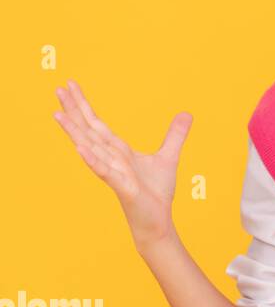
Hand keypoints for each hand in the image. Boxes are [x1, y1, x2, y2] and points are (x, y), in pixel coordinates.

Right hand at [51, 79, 193, 249]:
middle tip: (57, 88)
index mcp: (119, 150)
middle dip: (74, 109)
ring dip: (74, 131)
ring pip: (90, 147)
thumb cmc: (155, 193)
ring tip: (58, 114)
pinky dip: (92, 159)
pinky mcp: (121, 186)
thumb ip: (175, 135)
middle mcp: (111, 158)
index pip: (97, 123)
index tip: (70, 85)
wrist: (157, 221)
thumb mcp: (169, 157)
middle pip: (89, 129)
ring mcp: (113, 172)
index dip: (84, 105)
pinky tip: (79, 147)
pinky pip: (104, 170)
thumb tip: (186, 113)